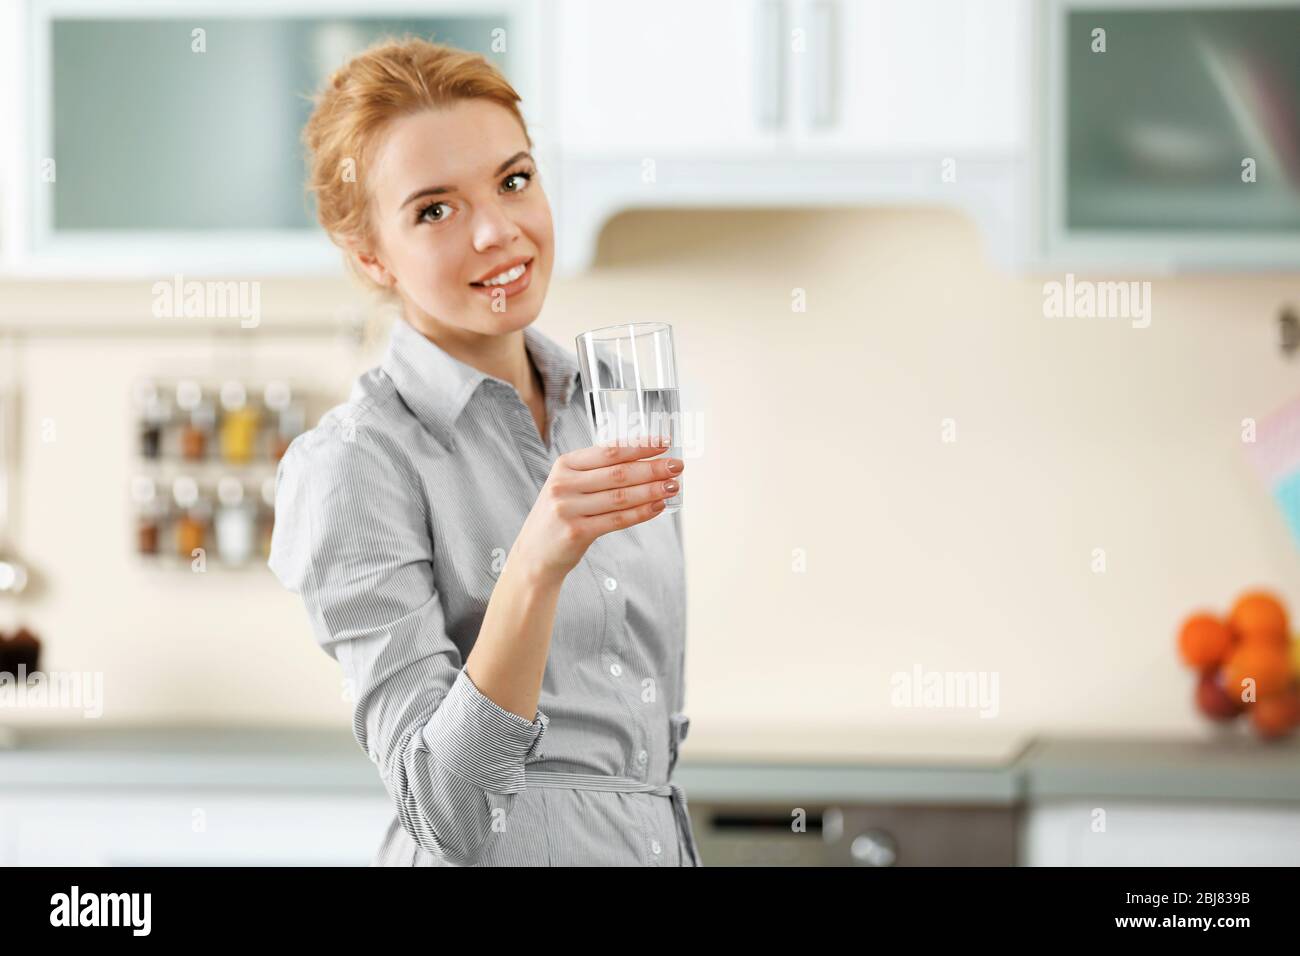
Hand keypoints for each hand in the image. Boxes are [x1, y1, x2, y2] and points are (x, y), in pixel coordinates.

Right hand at [509, 436, 683, 585]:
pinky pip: (617, 520)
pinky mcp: (576, 532)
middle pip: (619, 472)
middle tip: (677, 466)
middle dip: (653, 468)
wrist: (535, 554)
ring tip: (673, 486)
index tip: (665, 443)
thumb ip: (597, 473)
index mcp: (564, 465)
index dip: (640, 446)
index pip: (609, 450)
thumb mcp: (569, 486)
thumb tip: (645, 462)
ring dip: (652, 490)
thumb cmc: (560, 515)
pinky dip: (641, 513)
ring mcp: (568, 508)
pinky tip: (658, 506)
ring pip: (621, 496)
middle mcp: (564, 484)